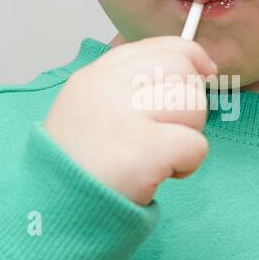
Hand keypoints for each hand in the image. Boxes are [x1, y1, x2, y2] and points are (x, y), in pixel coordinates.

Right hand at [43, 35, 218, 205]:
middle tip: (170, 133)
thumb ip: (130, 86)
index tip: (204, 72)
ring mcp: (124, 117)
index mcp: (95, 76)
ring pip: (194, 104)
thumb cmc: (79, 168)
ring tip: (160, 156)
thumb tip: (192, 69)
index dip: (189, 57)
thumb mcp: (89, 110)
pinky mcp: (143, 151)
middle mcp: (107, 88)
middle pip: (181, 70)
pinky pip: (196, 145)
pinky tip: (161, 175)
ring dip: (188, 134)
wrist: (54, 212)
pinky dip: (188, 165)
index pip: (157, 47)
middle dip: (190, 102)